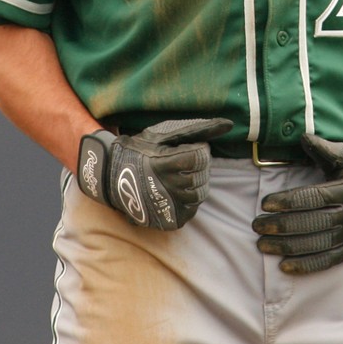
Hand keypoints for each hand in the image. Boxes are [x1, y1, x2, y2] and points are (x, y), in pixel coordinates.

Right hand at [77, 118, 233, 229]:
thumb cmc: (141, 151)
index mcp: (166, 163)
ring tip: (178, 177)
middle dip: (197, 168)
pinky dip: (188, 199)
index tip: (186, 150)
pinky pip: (192, 210)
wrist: (113, 178)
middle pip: (201, 176)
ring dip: (193, 183)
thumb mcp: (165, 134)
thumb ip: (199, 129)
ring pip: (199, 194)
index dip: (197, 151)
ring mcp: (169, 206)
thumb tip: (229, 124)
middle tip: (180, 164)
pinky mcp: (170, 220)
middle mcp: (169, 186)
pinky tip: (175, 191)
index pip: (200, 157)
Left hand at [252, 134, 342, 273]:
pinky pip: (327, 261)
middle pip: (310, 223)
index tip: (265, 203)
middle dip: (280, 226)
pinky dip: (305, 265)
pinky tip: (284, 265)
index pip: (312, 198)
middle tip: (256, 225)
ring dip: (286, 246)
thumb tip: (302, 137)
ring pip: (315, 244)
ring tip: (262, 244)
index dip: (287, 201)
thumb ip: (324, 149)